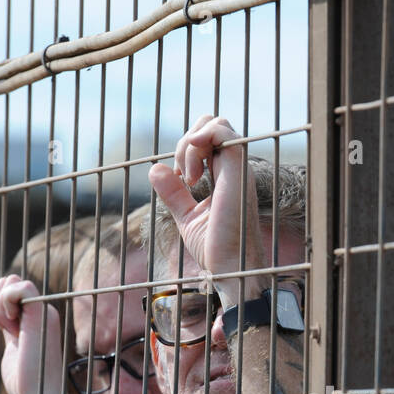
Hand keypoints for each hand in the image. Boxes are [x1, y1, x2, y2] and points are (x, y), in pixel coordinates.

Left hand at [0, 274, 64, 393]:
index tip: (1, 327)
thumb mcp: (13, 347)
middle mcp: (43, 311)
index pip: (9, 288)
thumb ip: (9, 328)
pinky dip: (6, 303)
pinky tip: (10, 325)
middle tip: (2, 326)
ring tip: (7, 328)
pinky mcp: (42, 315)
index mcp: (36, 317)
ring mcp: (44, 312)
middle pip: (9, 280)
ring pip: (12, 281)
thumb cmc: (26, 383)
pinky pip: (20, 288)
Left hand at [148, 115, 267, 303]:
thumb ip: (173, 193)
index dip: (187, 149)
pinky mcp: (238, 172)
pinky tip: (190, 173)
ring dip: (190, 144)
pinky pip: (222, 132)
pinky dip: (200, 141)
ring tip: (187, 176)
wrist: (231, 268)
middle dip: (187, 142)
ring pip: (215, 124)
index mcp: (225, 176)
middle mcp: (234, 168)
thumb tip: (155, 169)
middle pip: (212, 124)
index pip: (208, 140)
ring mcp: (237, 168)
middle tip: (182, 175)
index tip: (180, 179)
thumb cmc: (215, 248)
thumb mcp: (187, 216)